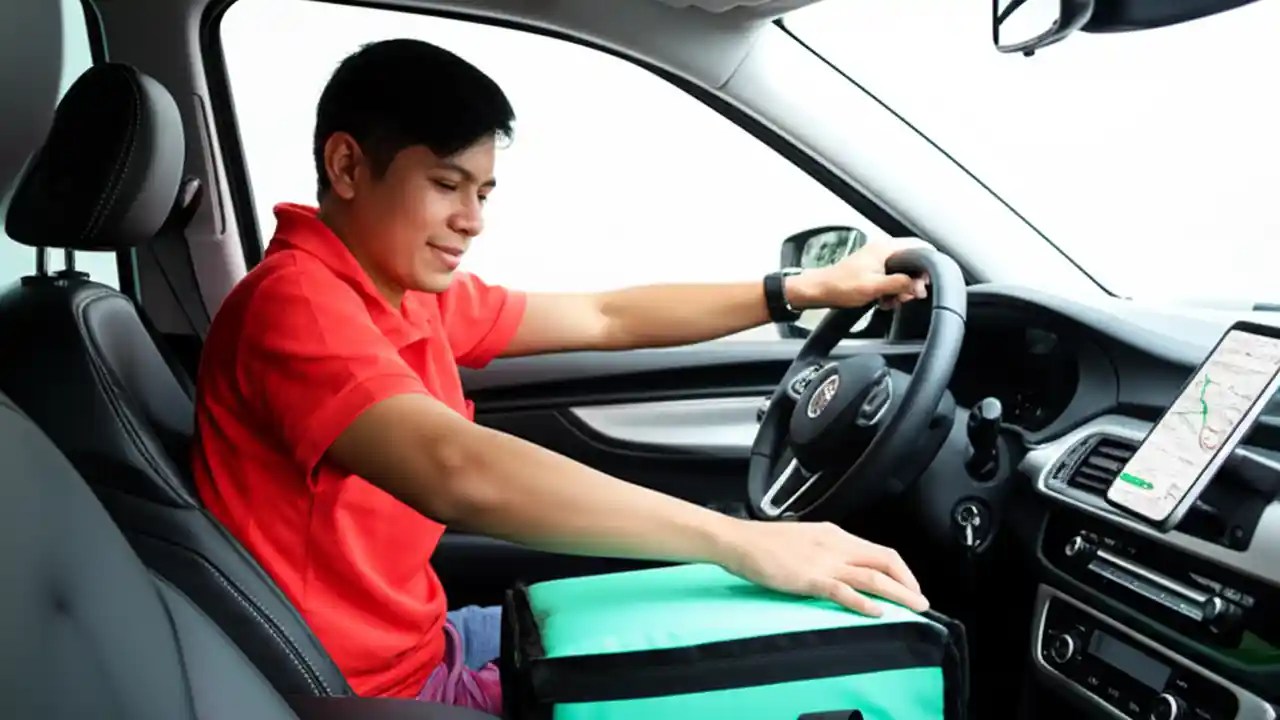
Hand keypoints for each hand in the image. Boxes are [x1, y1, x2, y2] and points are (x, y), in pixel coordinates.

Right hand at [714, 519, 929, 616]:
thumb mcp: (804, 540)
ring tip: (915, 608)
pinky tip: (878, 612)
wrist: (739, 541)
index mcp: (835, 535)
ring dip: (899, 593)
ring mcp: (824, 561)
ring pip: (873, 577)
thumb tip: (841, 568)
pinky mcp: (810, 578)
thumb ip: (825, 551)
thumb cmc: (764, 543)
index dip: (900, 570)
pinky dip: (864, 602)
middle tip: (921, 601)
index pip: (879, 551)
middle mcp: (836, 545)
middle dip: (908, 582)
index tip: (908, 585)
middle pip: (885, 561)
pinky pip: (844, 591)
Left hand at [790, 238, 931, 310]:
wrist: (819, 291)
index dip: (927, 265)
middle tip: (907, 296)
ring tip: (892, 300)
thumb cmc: (841, 286)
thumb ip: (900, 284)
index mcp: (886, 248)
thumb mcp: (875, 287)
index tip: (925, 282)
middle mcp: (883, 250)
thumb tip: (919, 285)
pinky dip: (891, 291)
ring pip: (902, 274)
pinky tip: (884, 301)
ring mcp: (878, 260)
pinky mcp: (873, 271)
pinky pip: (891, 280)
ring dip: (901, 290)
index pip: (919, 247)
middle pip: (912, 263)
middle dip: (912, 282)